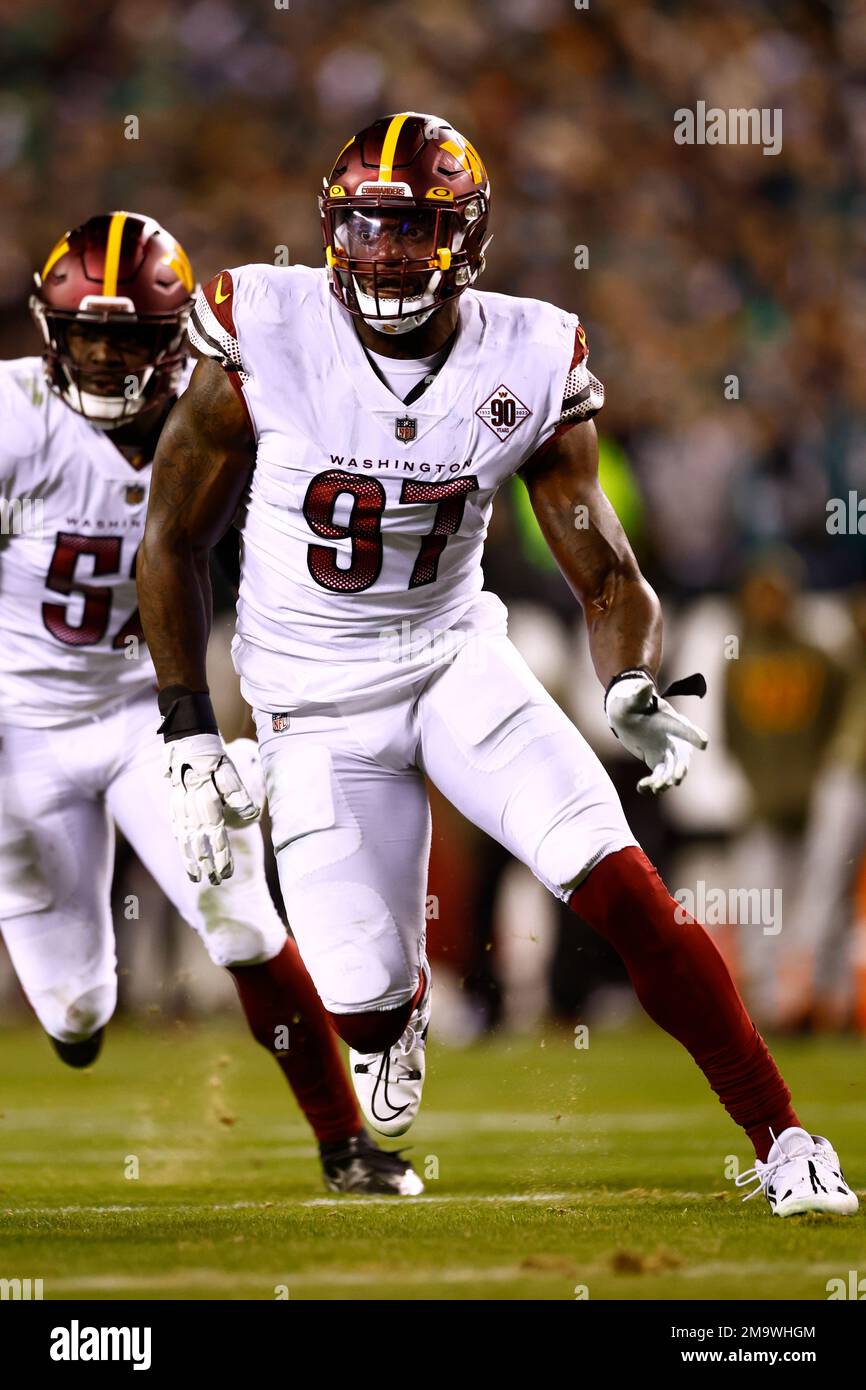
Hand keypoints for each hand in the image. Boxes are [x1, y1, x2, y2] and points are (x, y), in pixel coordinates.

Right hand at [165, 733, 260, 883]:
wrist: (187, 743)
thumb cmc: (213, 760)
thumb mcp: (229, 774)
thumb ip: (239, 797)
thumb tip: (252, 816)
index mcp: (207, 807)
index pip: (217, 841)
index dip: (222, 860)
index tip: (227, 875)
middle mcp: (191, 813)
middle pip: (201, 847)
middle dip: (209, 866)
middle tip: (217, 882)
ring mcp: (179, 811)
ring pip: (185, 843)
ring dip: (191, 861)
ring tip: (196, 877)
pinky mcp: (174, 806)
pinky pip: (176, 831)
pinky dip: (180, 845)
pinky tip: (184, 854)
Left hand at [605, 671, 707, 794]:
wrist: (626, 714)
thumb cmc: (630, 703)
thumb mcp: (631, 699)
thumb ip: (638, 694)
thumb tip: (644, 684)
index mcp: (669, 721)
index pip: (683, 728)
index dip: (693, 735)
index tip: (704, 743)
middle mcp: (673, 737)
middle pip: (682, 754)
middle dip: (681, 767)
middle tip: (677, 778)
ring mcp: (666, 750)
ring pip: (671, 769)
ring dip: (666, 780)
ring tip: (656, 787)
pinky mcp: (658, 760)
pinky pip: (659, 776)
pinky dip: (652, 783)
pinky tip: (641, 788)